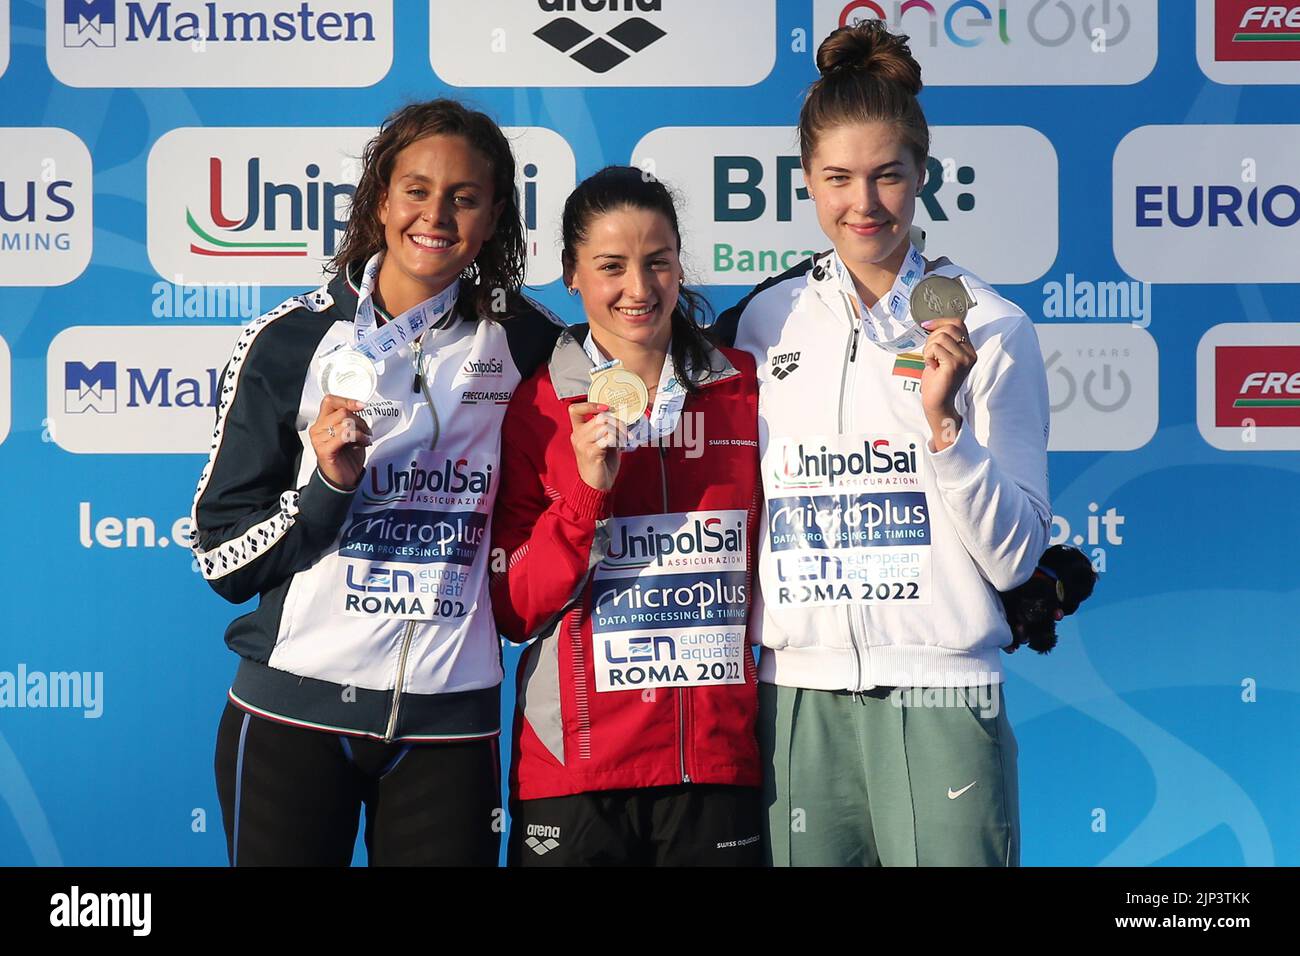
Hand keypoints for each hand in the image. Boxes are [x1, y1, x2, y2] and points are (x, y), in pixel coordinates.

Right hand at [310, 394, 371, 489]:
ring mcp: (318, 439)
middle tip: (366, 431)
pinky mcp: (324, 450)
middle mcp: (317, 429)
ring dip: (361, 430)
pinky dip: (359, 437)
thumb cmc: (346, 457)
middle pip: (342, 412)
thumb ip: (350, 420)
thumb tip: (359, 407)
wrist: (342, 480)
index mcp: (322, 422)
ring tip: (365, 439)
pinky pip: (345, 436)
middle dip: (360, 420)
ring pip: (346, 423)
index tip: (361, 406)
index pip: (330, 401)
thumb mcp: (349, 433)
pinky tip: (362, 443)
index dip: (347, 400)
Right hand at [568, 402, 621, 491]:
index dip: (590, 405)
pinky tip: (621, 446)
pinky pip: (607, 438)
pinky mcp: (590, 453)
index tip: (606, 408)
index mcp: (578, 431)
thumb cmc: (602, 464)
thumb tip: (622, 417)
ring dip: (619, 432)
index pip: (575, 409)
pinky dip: (618, 440)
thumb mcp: (604, 442)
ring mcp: (582, 444)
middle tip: (626, 430)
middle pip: (599, 417)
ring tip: (625, 439)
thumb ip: (608, 430)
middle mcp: (577, 436)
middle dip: (617, 422)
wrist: (597, 485)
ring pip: (604, 426)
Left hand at [919, 317, 976, 450]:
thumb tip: (929, 323)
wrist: (937, 401)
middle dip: (932, 338)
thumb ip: (942, 340)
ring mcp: (964, 359)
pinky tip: (932, 366)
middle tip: (930, 354)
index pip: (958, 323)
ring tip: (931, 361)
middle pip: (948, 328)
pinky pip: (936, 348)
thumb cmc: (936, 379)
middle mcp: (970, 353)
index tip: (925, 325)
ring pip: (940, 337)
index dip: (940, 321)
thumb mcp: (941, 355)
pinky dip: (928, 356)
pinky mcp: (954, 365)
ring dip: (929, 348)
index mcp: (969, 349)